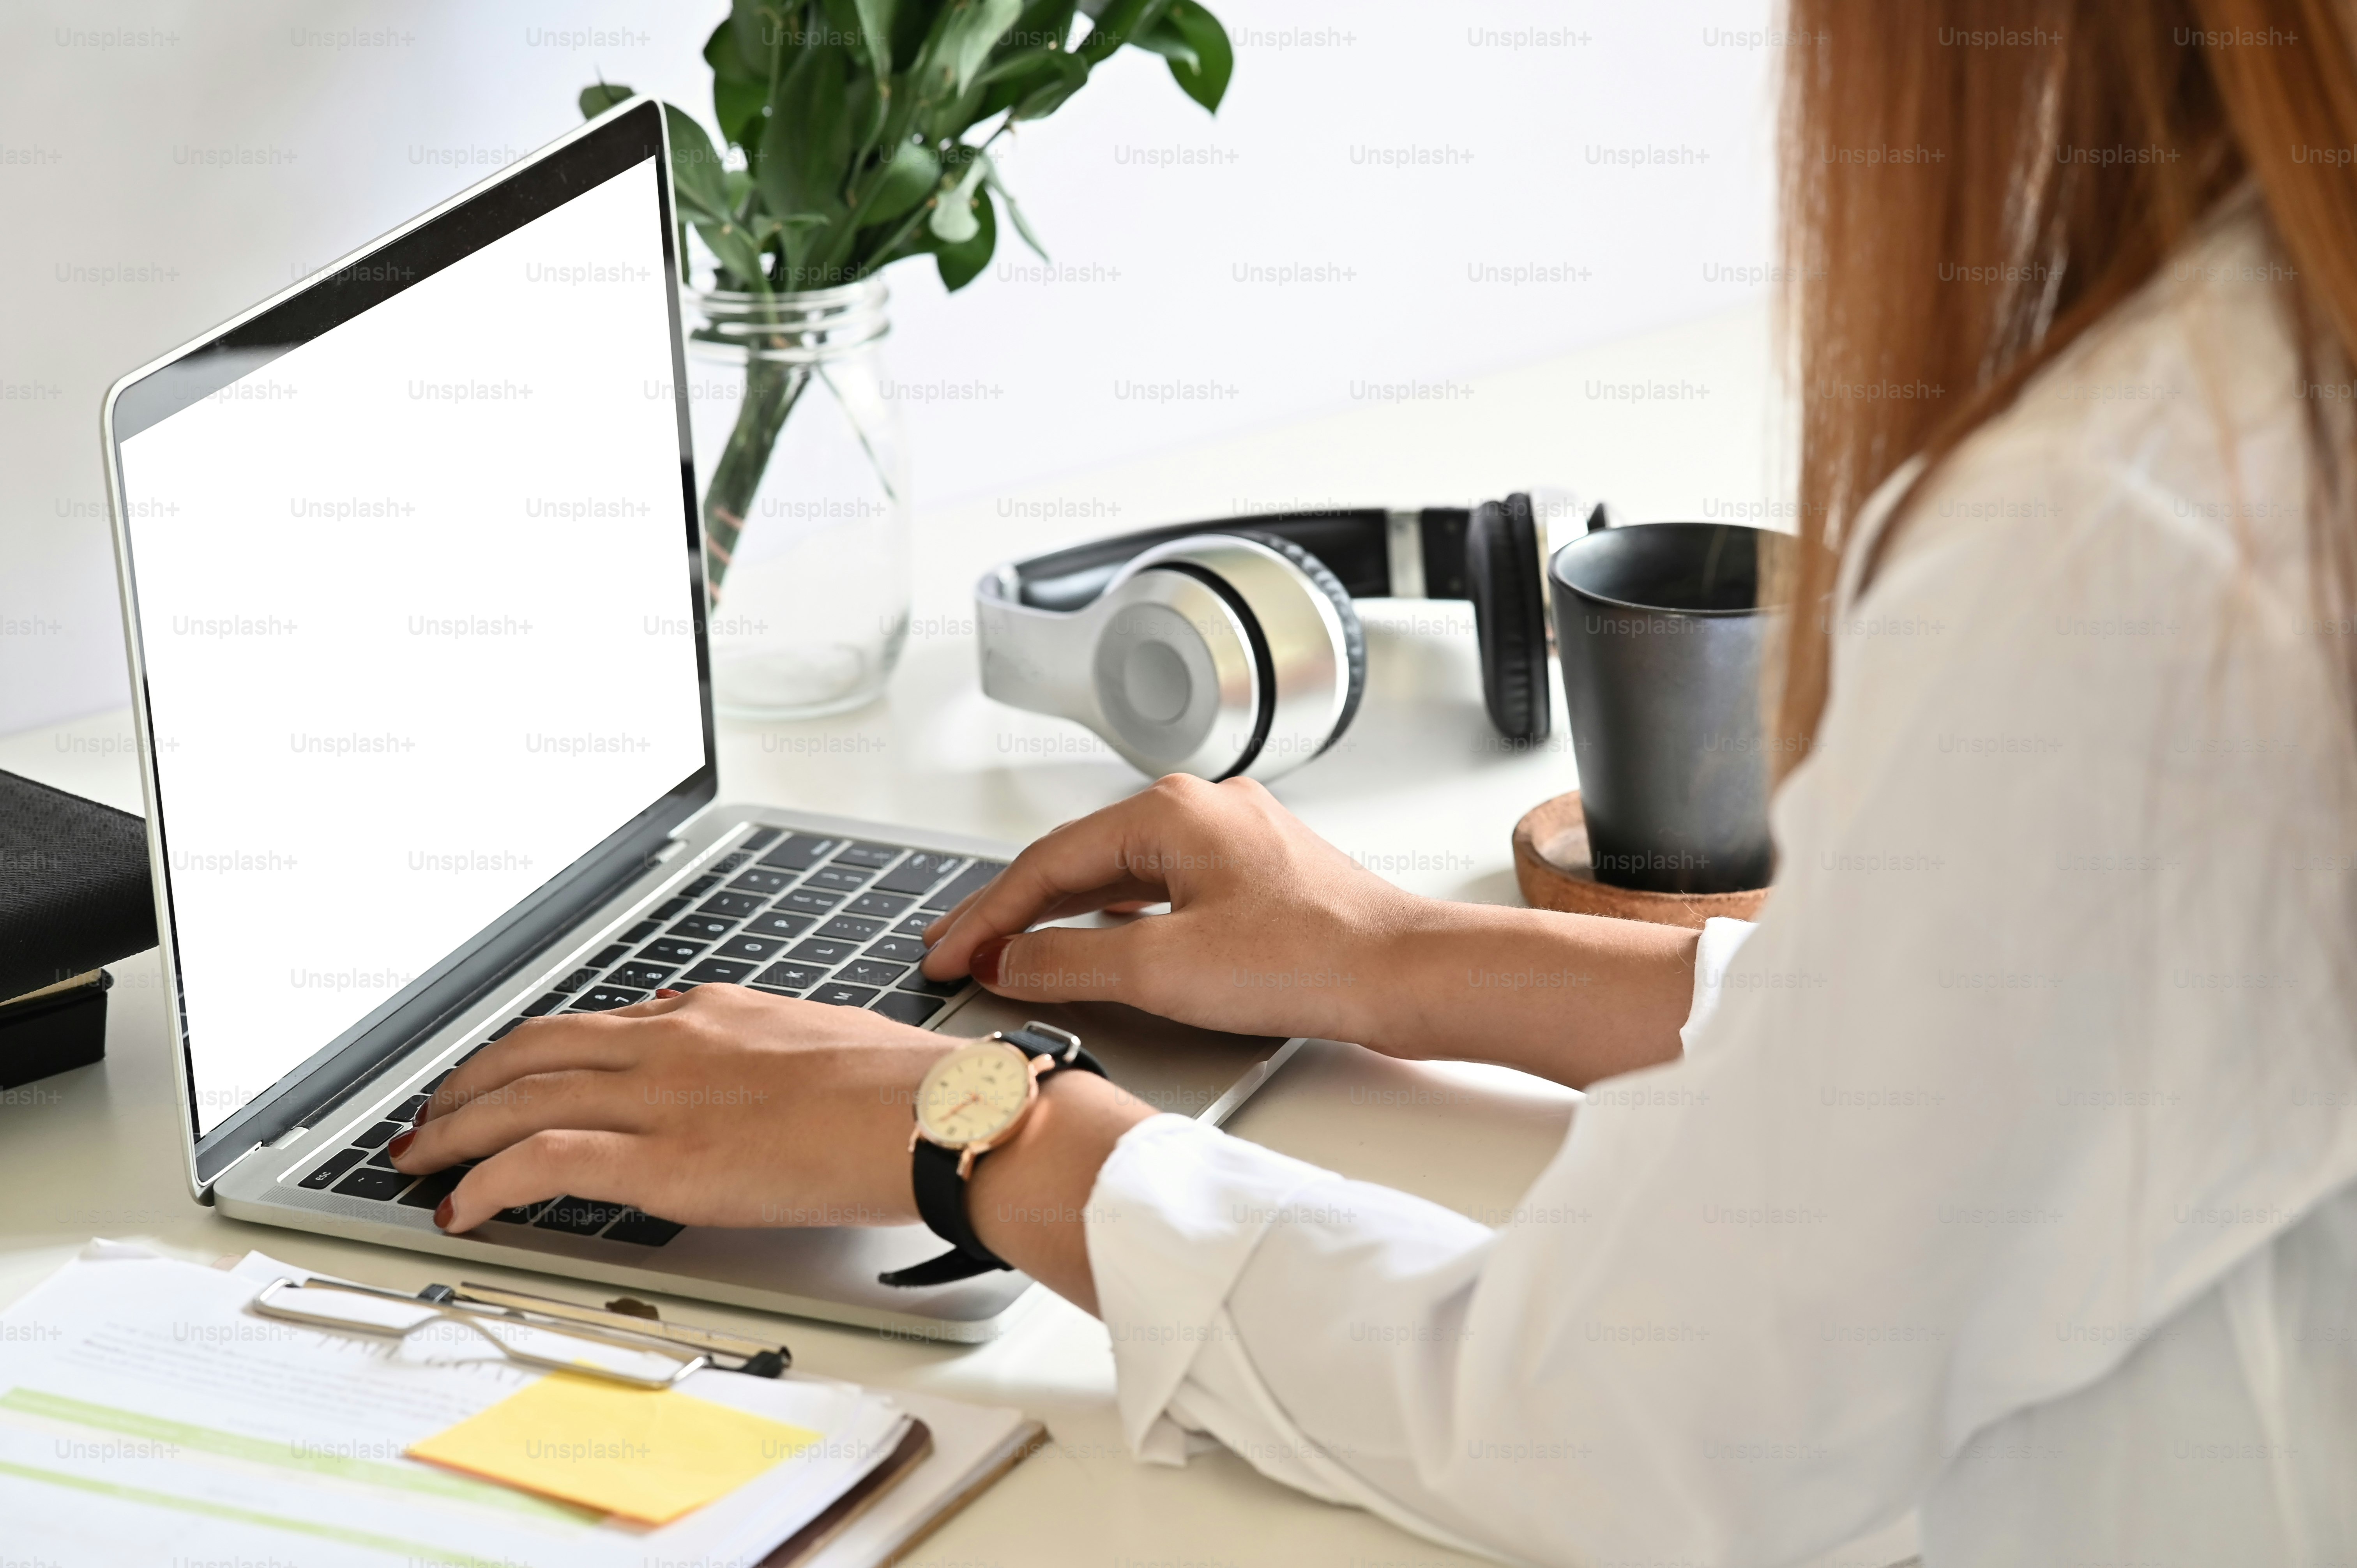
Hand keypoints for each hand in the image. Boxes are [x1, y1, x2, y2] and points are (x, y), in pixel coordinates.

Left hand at [388, 985, 947, 1233]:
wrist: (930, 1113)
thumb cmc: (905, 1087)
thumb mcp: (825, 1042)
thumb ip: (772, 1051)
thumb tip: (755, 1072)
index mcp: (717, 1014)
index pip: (601, 1025)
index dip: (539, 1052)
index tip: (515, 1074)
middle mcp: (674, 1041)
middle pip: (536, 1050)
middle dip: (471, 1082)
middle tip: (434, 1111)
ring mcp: (661, 1098)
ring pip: (520, 1098)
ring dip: (456, 1130)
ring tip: (419, 1157)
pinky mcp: (659, 1161)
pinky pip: (542, 1163)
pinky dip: (487, 1182)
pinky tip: (463, 1206)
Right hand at [919, 773, 1702, 1083]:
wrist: (1409, 975)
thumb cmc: (1312, 960)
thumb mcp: (1163, 969)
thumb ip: (1069, 963)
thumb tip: (1009, 962)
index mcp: (1171, 811)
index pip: (1047, 863)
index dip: (985, 917)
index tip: (945, 953)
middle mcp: (1202, 810)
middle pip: (1081, 862)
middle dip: (1015, 913)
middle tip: (960, 952)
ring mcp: (1234, 842)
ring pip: (1122, 877)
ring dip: (1065, 919)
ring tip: (1012, 957)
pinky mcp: (1259, 879)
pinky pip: (1164, 893)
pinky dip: (1118, 923)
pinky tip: (1099, 950)